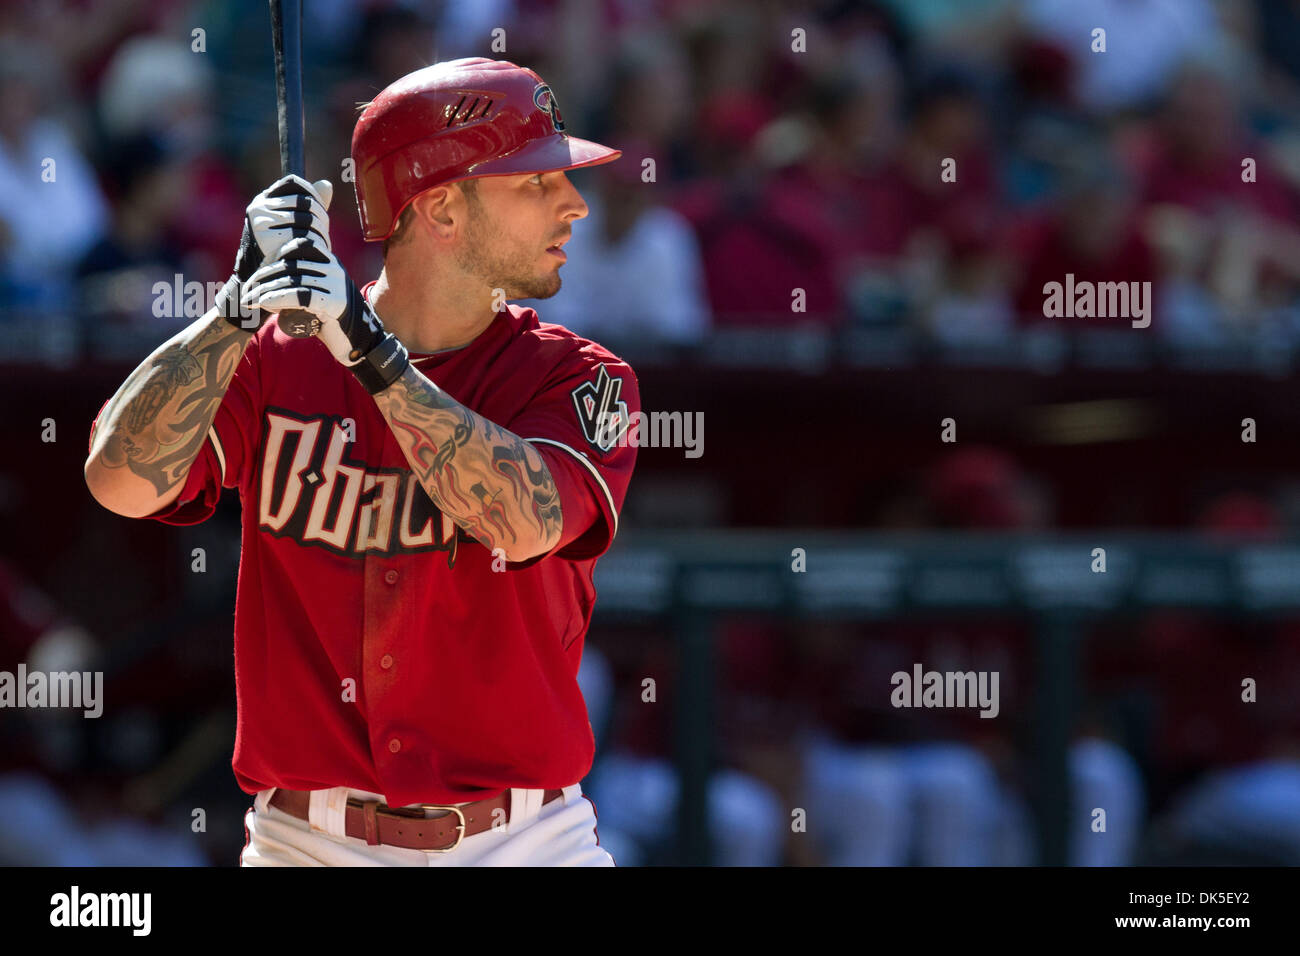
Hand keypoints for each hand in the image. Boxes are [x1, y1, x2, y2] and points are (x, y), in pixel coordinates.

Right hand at [216, 175, 333, 330]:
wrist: (262, 283)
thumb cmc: (281, 254)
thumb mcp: (295, 225)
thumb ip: (311, 204)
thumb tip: (327, 184)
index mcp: (265, 200)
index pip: (295, 183)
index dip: (313, 195)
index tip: (318, 213)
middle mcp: (260, 206)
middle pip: (306, 201)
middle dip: (320, 218)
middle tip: (322, 236)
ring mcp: (262, 220)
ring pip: (308, 218)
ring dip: (320, 233)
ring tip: (319, 246)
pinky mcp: (268, 236)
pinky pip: (303, 233)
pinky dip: (314, 243)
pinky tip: (313, 253)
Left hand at [240, 235, 410, 393]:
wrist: (360, 345)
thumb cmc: (332, 322)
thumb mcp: (318, 295)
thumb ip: (302, 284)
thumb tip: (268, 279)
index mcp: (330, 262)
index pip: (296, 247)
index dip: (273, 259)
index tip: (256, 277)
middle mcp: (334, 269)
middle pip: (290, 265)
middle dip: (262, 278)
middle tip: (246, 293)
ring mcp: (336, 285)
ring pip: (292, 280)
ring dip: (265, 290)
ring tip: (249, 302)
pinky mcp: (335, 303)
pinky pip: (300, 295)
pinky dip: (278, 298)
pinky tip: (264, 303)